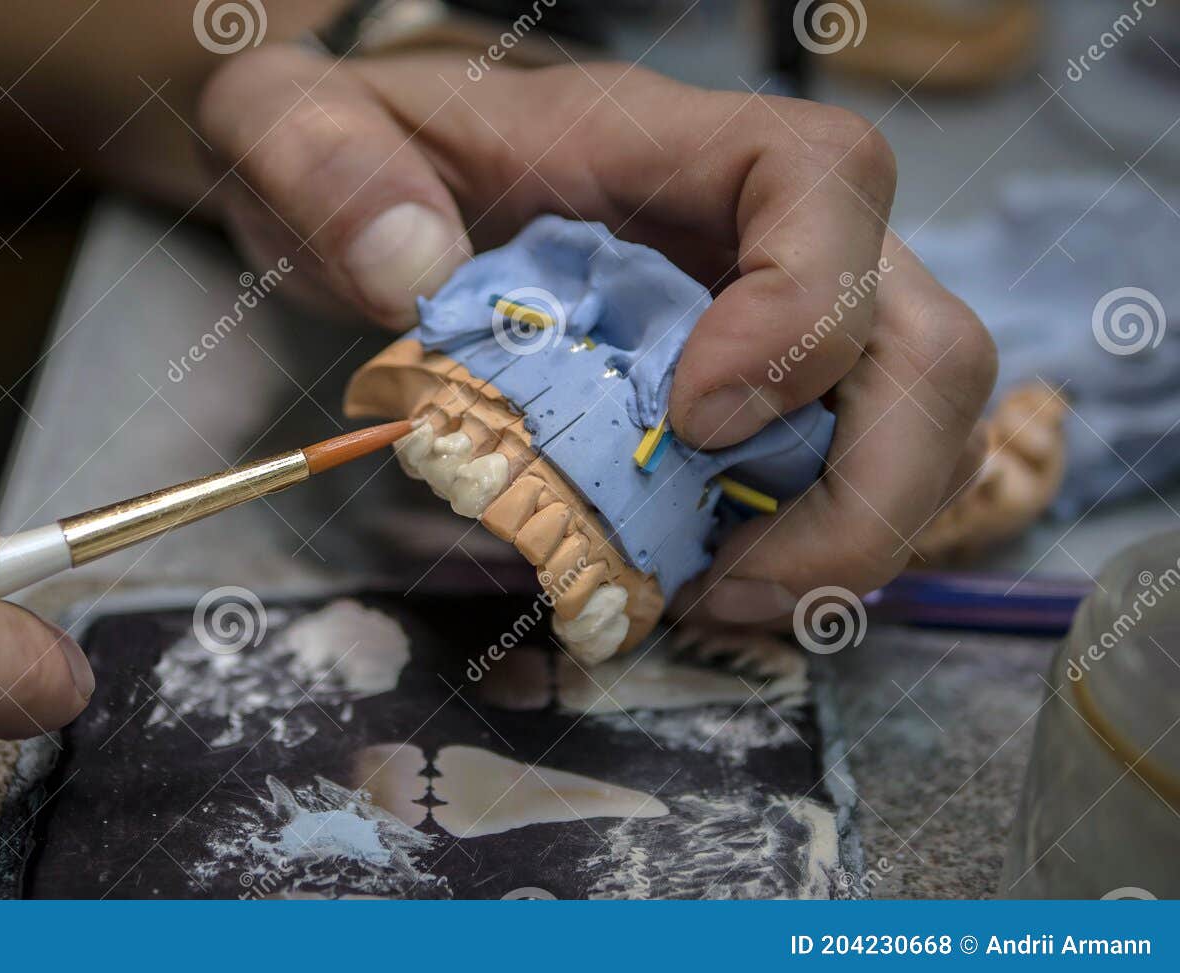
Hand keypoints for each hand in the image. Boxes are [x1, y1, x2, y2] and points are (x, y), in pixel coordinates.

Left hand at [198, 45, 996, 618]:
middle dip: (870, 483)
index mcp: (670, 145)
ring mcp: (769, 323)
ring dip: (844, 539)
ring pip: (909, 426)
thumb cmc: (353, 149)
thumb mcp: (297, 127)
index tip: (700, 416)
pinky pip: (836, 480)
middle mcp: (754, 236)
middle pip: (922, 338)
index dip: (806, 303)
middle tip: (729, 579)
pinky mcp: (747, 401)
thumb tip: (409, 270)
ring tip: (710, 599)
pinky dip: (797, 553)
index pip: (820, 178)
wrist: (360, 185)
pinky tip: (697, 587)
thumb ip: (326, 168)